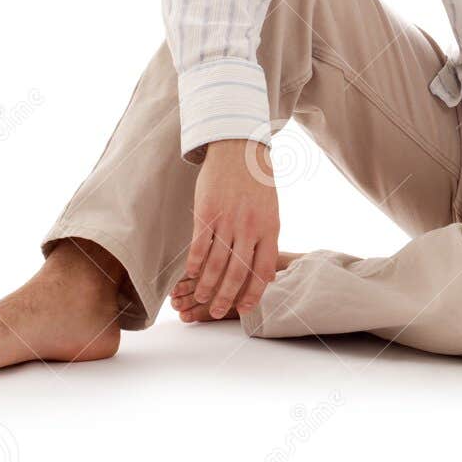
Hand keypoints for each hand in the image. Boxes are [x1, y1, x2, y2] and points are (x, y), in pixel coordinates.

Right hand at [177, 139, 280, 319]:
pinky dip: (193, 263)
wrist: (239, 148)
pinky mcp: (207, 212)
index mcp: (270, 229)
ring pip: (215, 263)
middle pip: (237, 272)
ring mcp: (227, 220)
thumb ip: (268, 241)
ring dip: (206, 285)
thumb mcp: (271, 212)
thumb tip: (267, 275)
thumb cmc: (257, 183)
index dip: (253, 293)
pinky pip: (198, 245)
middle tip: (217, 312)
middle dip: (226, 297)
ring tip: (201, 298)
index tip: (245, 309)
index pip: (263, 270)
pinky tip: (190, 274)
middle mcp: (250, 227)